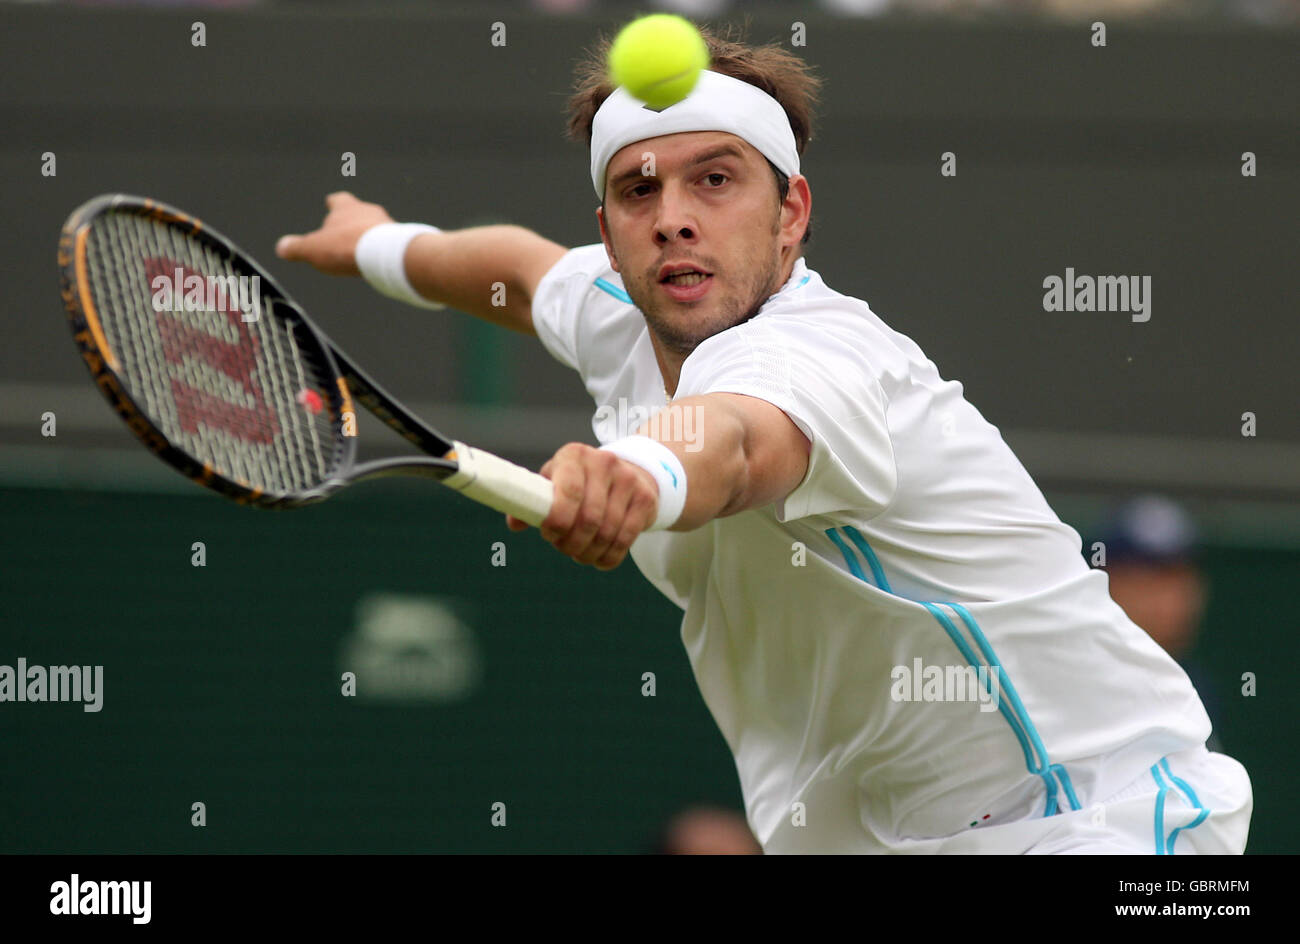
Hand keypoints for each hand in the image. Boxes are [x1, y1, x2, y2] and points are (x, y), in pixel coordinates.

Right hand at [275, 192, 394, 275]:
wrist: (385, 255)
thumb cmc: (347, 247)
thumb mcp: (313, 249)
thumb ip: (297, 248)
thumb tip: (281, 248)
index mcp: (346, 207)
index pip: (338, 200)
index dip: (333, 204)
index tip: (330, 203)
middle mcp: (368, 210)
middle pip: (359, 212)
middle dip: (352, 221)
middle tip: (345, 231)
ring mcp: (388, 224)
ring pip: (376, 226)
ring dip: (369, 236)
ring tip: (363, 249)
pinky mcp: (400, 240)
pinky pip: (389, 242)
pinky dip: (382, 248)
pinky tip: (379, 259)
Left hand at [506, 443, 658, 570]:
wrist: (629, 472)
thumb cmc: (581, 482)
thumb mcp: (555, 482)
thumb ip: (534, 501)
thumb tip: (515, 524)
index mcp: (574, 456)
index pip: (569, 492)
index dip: (557, 520)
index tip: (549, 534)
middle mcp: (604, 463)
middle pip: (589, 519)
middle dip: (572, 543)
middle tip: (564, 548)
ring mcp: (628, 480)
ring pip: (607, 533)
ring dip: (589, 553)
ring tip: (579, 554)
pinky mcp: (645, 499)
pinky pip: (625, 540)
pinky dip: (608, 557)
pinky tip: (599, 559)